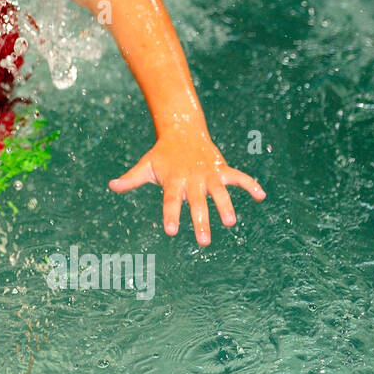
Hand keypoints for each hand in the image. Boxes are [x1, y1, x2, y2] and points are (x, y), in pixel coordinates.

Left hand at [109, 131, 264, 246]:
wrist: (182, 131)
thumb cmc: (162, 155)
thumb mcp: (145, 166)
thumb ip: (131, 179)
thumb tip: (112, 186)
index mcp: (173, 180)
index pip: (170, 200)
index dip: (171, 214)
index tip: (170, 232)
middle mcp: (192, 178)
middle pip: (197, 202)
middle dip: (200, 221)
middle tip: (204, 243)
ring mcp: (208, 174)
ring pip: (219, 191)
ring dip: (226, 206)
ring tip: (230, 223)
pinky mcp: (222, 169)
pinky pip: (239, 177)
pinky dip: (250, 184)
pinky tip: (261, 196)